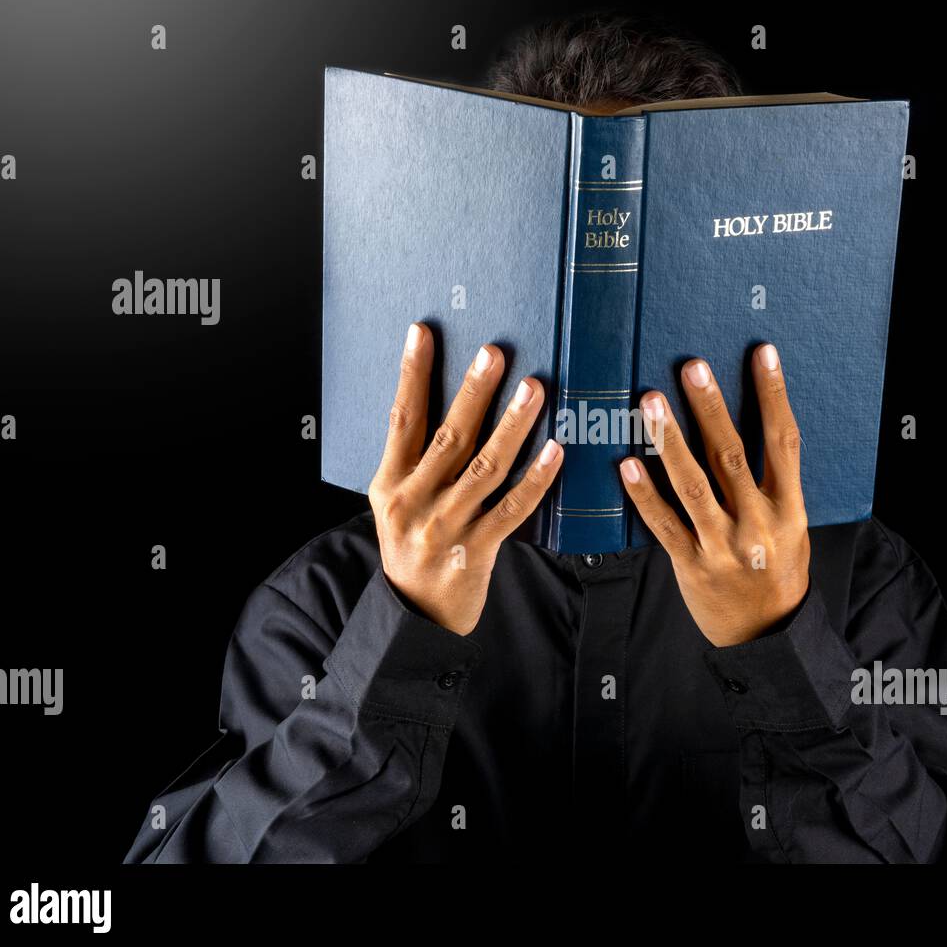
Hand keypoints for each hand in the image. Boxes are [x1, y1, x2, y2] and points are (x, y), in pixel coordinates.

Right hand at [368, 323, 563, 633]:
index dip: (412, 374)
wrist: (416, 614)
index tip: (423, 332)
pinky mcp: (477, 550)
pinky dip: (536, 479)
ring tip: (534, 388)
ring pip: (485, 467)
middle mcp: (414, 502)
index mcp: (390, 483)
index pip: (401, 418)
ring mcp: (447, 527)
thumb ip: (413, 458)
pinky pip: (513, 509)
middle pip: (449, 436)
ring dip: (512, 425)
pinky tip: (556, 451)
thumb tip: (443, 397)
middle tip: (494, 353)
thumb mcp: (396, 501)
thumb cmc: (413, 544)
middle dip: (473, 391)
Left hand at [619, 344, 809, 646]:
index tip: (762, 353)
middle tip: (692, 366)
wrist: (768, 637)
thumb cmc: (778, 571)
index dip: (773, 394)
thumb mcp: (793, 527)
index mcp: (790, 509)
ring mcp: (723, 546)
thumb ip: (774, 485)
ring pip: (692, 486)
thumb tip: (750, 427)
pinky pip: (664, 525)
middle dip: (711, 408)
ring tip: (650, 402)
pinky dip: (644, 495)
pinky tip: (627, 465)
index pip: (783, 441)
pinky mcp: (692, 566)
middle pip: (732, 455)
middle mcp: (758, 524)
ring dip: (669, 441)